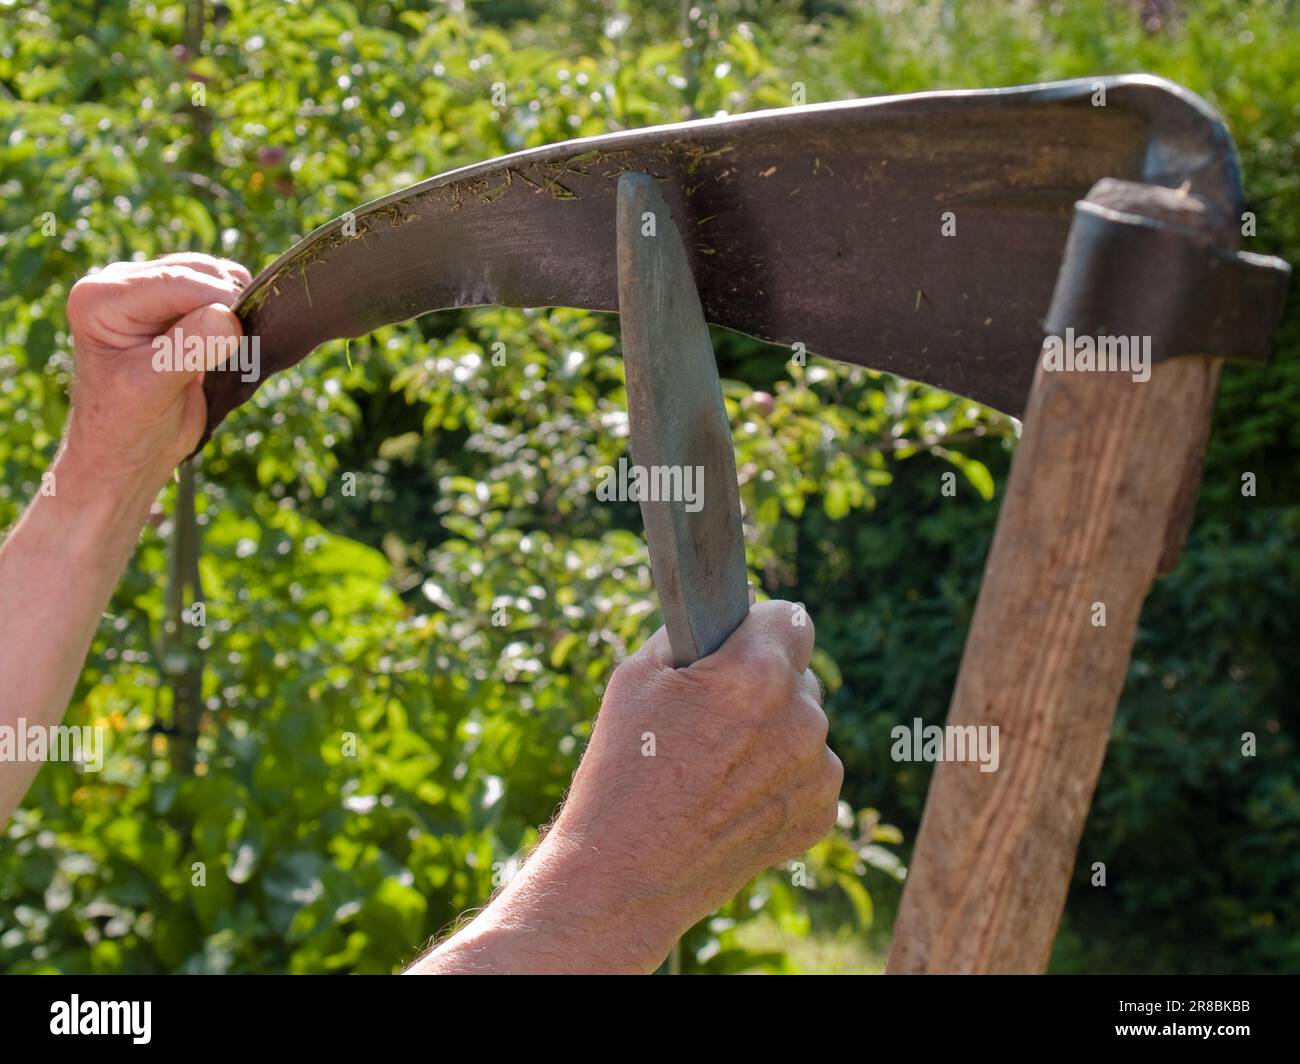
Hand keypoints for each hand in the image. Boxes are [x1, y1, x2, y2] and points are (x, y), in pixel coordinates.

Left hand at [63, 253, 250, 492]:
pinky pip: (217, 291)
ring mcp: (149, 294)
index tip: (246, 334)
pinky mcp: (174, 307)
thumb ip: (187, 349)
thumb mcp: (152, 388)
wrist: (129, 452)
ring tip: (237, 348)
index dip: (217, 301)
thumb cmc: (128, 425)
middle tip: (242, 347)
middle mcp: (120, 285)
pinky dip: (235, 311)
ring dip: (235, 305)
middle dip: (226, 302)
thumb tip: (229, 317)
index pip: (173, 281)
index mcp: (100, 298)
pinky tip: (234, 341)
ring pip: (211, 276)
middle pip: (194, 271)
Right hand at [416, 600, 841, 972]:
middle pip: (798, 675)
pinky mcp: (820, 815)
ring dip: (774, 733)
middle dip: (763, 684)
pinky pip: (809, 774)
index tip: (734, 648)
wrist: (625, 874)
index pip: (790, 618)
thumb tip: (732, 606)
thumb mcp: (637, 675)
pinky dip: (780, 779)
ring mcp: (817, 772)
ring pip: (804, 726)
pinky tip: (732, 799)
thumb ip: (691, 632)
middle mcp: (802, 719)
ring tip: (717, 766)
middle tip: (711, 716)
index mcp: (758, 674)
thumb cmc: (622, 768)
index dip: (757, 629)